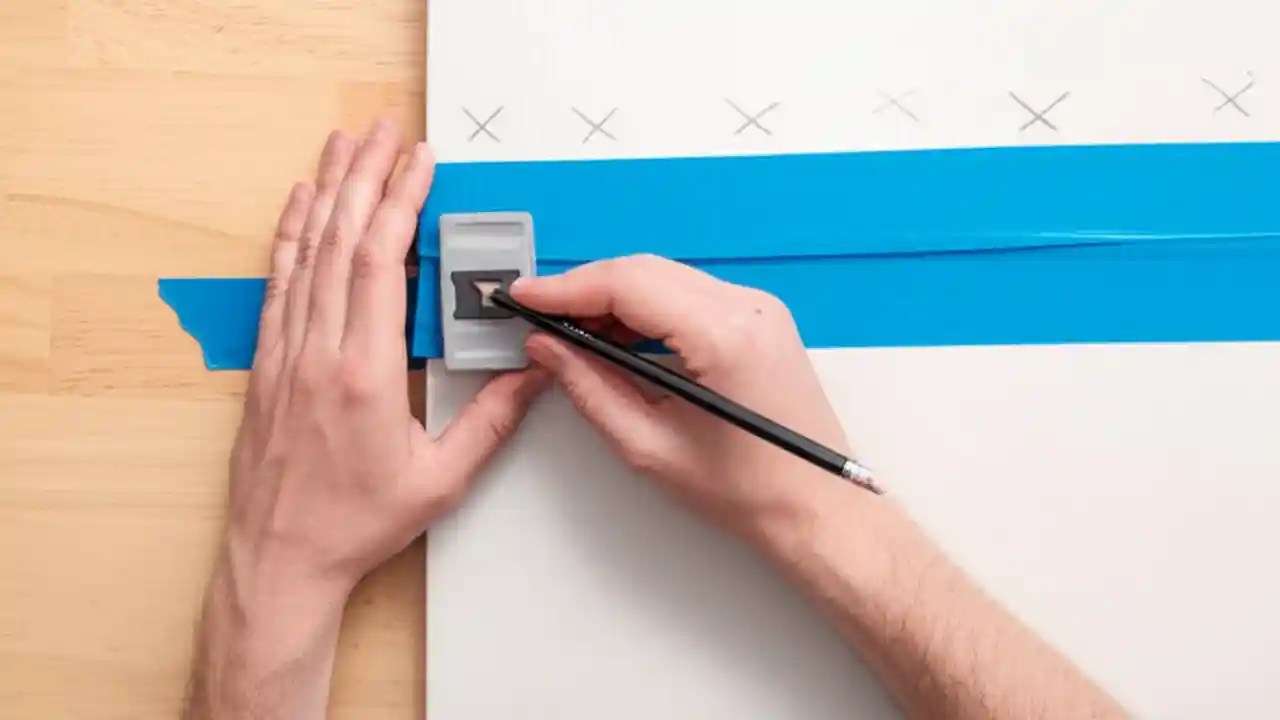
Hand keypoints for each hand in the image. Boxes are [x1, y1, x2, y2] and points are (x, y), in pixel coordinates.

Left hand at [187, 120, 546, 717]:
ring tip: (342, 146)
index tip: (418, 163)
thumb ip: (492, 420)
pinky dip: (290, 237)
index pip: (382, 263)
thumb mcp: (442, 478)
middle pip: (342, 241)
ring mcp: (285, 353)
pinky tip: (299, 207)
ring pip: (306, 252)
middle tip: (383, 131)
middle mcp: (317, 351)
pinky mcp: (267, 364)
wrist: (280, 559)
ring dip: (326, 192)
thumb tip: (532, 371)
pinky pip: (279, 283)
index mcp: (364, 372)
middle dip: (365, 176)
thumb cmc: (354, 524)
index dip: (400, 202)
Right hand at [513, 255, 852, 542]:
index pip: (627, 285)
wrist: (816, 505)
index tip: (526, 297)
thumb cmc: (750, 489)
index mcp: (724, 337)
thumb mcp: (650, 445)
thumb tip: (549, 349)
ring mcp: (760, 308)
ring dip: (614, 297)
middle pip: (644, 271)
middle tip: (540, 316)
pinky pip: (689, 293)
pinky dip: (647, 306)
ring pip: (665, 277)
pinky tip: (618, 335)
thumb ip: (591, 388)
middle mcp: (749, 309)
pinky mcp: (761, 318)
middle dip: (585, 289)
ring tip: (572, 332)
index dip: (567, 288)